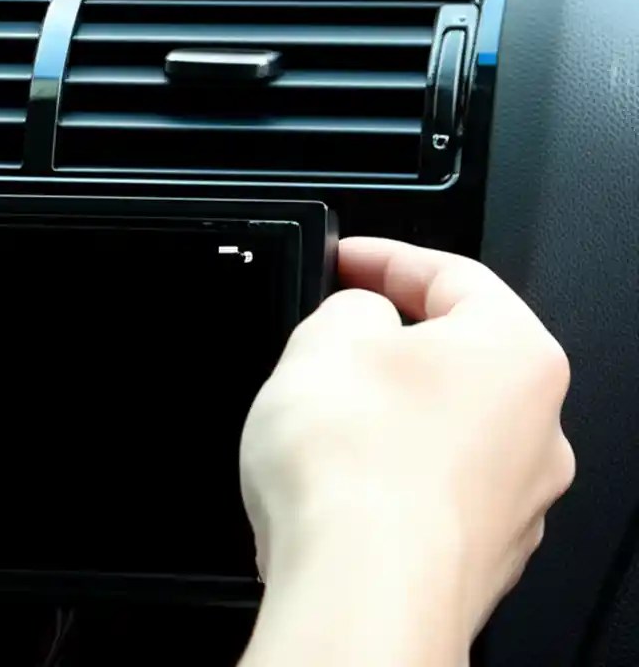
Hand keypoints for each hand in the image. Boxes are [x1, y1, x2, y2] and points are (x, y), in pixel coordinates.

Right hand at [239, 238, 573, 665]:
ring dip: (383, 420)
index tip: (345, 259)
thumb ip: (348, 307)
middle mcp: (536, 429)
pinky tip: (335, 491)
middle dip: (384, 348)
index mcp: (515, 354)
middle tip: (321, 349)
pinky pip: (425, 494)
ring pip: (440, 432)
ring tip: (316, 431)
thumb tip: (358, 320)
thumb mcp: (325, 338)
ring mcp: (513, 501)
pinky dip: (384, 482)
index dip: (384, 257)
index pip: (451, 274)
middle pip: (452, 359)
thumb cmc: (354, 472)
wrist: (359, 594)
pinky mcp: (478, 556)